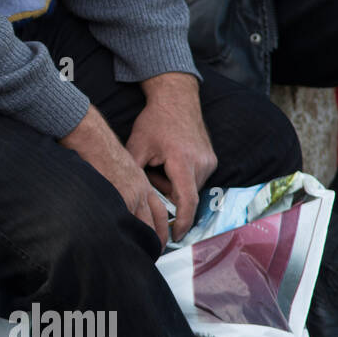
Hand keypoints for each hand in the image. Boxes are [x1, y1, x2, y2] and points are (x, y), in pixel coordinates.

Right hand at [60, 105, 169, 247]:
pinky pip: (125, 221)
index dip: (160, 228)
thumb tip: (120, 201)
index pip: (158, 211)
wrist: (93, 138)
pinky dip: (125, 235)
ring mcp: (128, 195)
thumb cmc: (101, 150)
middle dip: (154, 241)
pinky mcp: (117, 197)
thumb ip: (125, 185)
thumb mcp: (121, 168)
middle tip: (153, 255)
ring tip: (139, 256)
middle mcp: (139, 191)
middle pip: (154, 222)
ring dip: (142, 241)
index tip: (159, 241)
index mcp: (142, 184)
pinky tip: (121, 246)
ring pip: (141, 225)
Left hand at [127, 73, 216, 240]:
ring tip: (161, 162)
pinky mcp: (212, 159)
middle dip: (167, 193)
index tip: (176, 237)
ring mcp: (209, 161)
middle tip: (152, 172)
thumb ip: (134, 174)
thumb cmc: (154, 122)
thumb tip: (125, 198)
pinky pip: (195, 179)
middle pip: (184, 195)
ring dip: (174, 184)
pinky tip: (170, 159)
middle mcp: (202, 163)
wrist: (176, 99)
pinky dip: (181, 177)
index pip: (186, 201)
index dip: (182, 223)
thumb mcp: (137, 147)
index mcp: (183, 161)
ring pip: (190, 188)